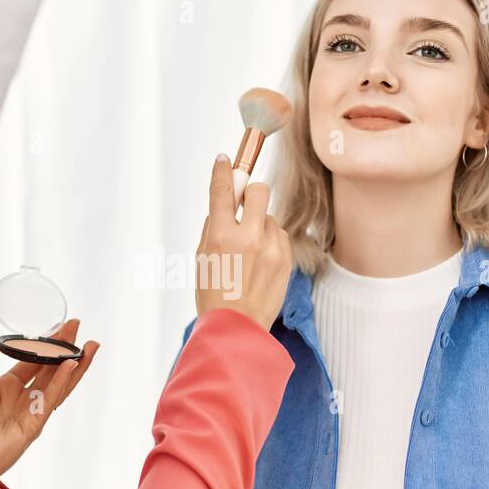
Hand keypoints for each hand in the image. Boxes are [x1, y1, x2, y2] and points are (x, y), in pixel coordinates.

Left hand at [0, 317, 98, 480]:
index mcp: (9, 385)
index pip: (35, 360)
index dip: (48, 344)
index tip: (62, 326)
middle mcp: (25, 397)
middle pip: (52, 369)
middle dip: (66, 349)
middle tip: (78, 327)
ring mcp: (32, 410)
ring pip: (60, 384)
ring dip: (76, 366)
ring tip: (90, 347)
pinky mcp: (35, 424)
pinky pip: (51, 400)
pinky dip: (62, 382)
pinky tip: (70, 365)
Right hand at [195, 154, 291, 330]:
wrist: (237, 328)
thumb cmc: (214, 294)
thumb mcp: (202, 258)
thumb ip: (213, 228)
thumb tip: (224, 207)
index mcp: (221, 236)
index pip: (223, 190)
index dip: (224, 170)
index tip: (225, 159)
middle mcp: (249, 238)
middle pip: (259, 191)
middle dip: (252, 193)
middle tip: (245, 205)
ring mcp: (271, 249)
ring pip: (270, 217)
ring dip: (260, 226)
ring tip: (250, 253)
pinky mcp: (286, 260)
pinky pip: (280, 237)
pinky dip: (271, 243)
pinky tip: (261, 263)